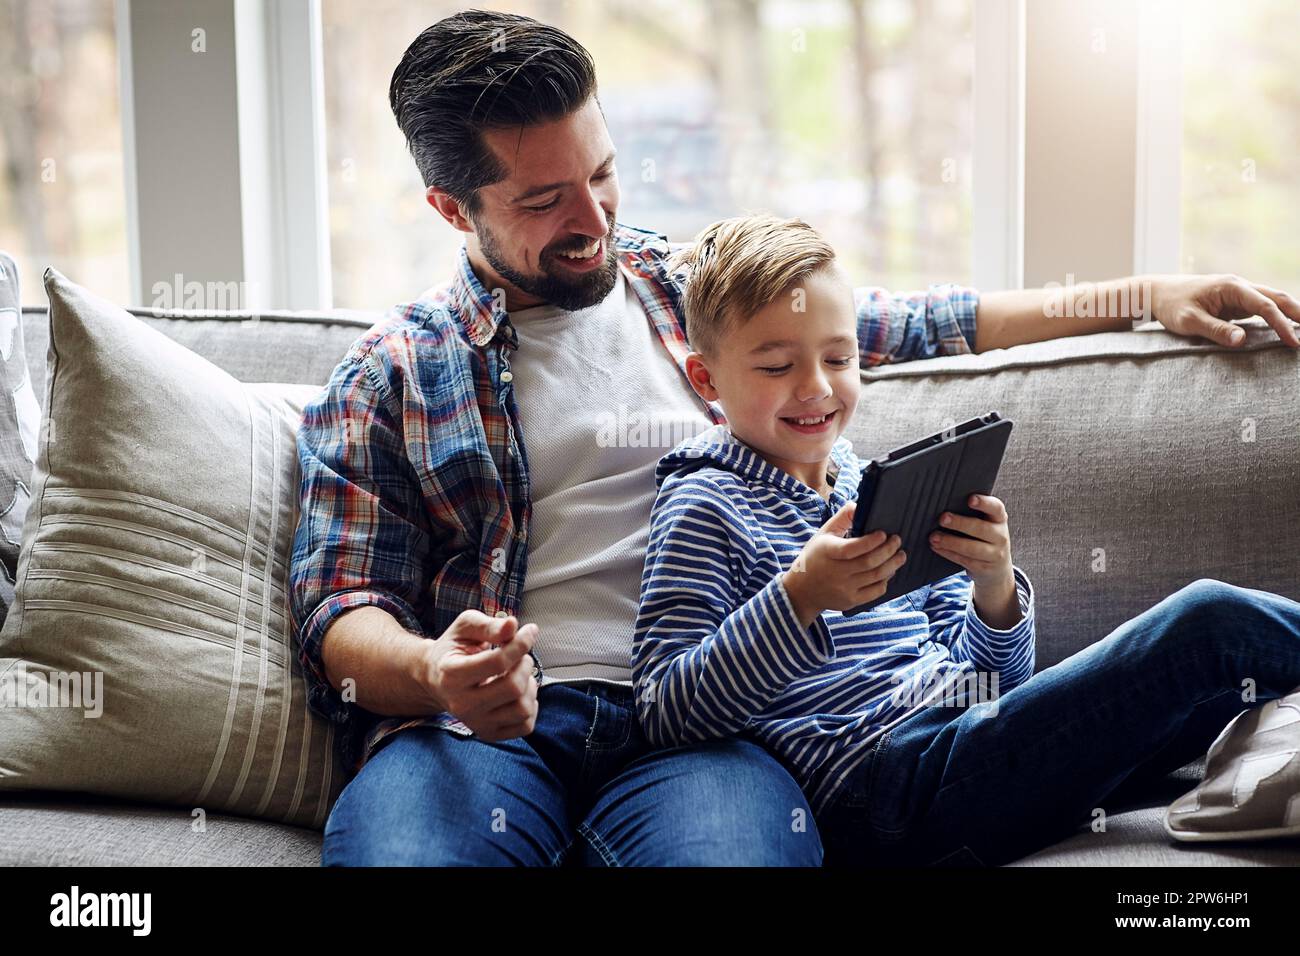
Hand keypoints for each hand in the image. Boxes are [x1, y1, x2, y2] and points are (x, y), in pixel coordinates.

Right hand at [416, 609, 538, 740]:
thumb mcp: (465, 627)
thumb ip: (488, 625)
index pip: (497, 662)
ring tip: (518, 674)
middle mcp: (461, 704)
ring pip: (522, 709)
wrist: (435, 679)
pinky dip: (530, 706)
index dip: (521, 643)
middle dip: (525, 664)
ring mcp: (475, 722)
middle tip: (521, 655)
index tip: (530, 631)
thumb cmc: (454, 649)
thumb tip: (512, 625)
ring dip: (529, 686)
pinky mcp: (488, 733)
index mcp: (451, 674)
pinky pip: (525, 725)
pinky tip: (519, 693)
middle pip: (513, 687)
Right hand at [782, 501, 907, 625]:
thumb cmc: (815, 557)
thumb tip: (860, 505)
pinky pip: (875, 591)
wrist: (802, 590)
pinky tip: (889, 571)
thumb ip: (842, 517)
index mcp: (827, 552)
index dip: (871, 541)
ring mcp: (844, 588)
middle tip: (897, 541)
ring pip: (876, 577)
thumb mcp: (823, 534)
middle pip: (869, 562)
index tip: (884, 533)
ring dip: (892, 565)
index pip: (852, 548)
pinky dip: (885, 580)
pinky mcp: (850, 601)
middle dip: (888, 551)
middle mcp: (836, 572)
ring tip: (900, 555)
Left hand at [929, 494, 1014, 592]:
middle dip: (960, 523)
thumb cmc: (985, 538)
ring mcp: (994, 554)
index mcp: (1000, 519)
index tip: (970, 499)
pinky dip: (948, 553)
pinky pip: (964, 560)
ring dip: (950, 542)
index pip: (996, 508)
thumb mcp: (987, 524)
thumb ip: (973, 514)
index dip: (984, 503)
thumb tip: (945, 505)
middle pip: (981, 529)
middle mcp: (1000, 536)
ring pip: (971, 548)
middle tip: (942, 518)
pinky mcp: (983, 568)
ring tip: (934, 537)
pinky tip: (936, 547)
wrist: (997, 569)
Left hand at [1148, 273, 1299, 348]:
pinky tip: (1287, 328)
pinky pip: (1262, 308)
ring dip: (1290, 314)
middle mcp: (1239, 286)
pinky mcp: (1235, 301)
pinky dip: (1277, 316)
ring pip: (1272, 301)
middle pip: (1277, 298)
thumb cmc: (1171, 306)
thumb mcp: (1189, 321)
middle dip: (1298, 314)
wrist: (1158, 293)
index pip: (1265, 307)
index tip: (1294, 343)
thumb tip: (1242, 341)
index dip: (1282, 325)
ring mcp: (1239, 292)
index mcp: (1231, 287)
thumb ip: (1215, 330)